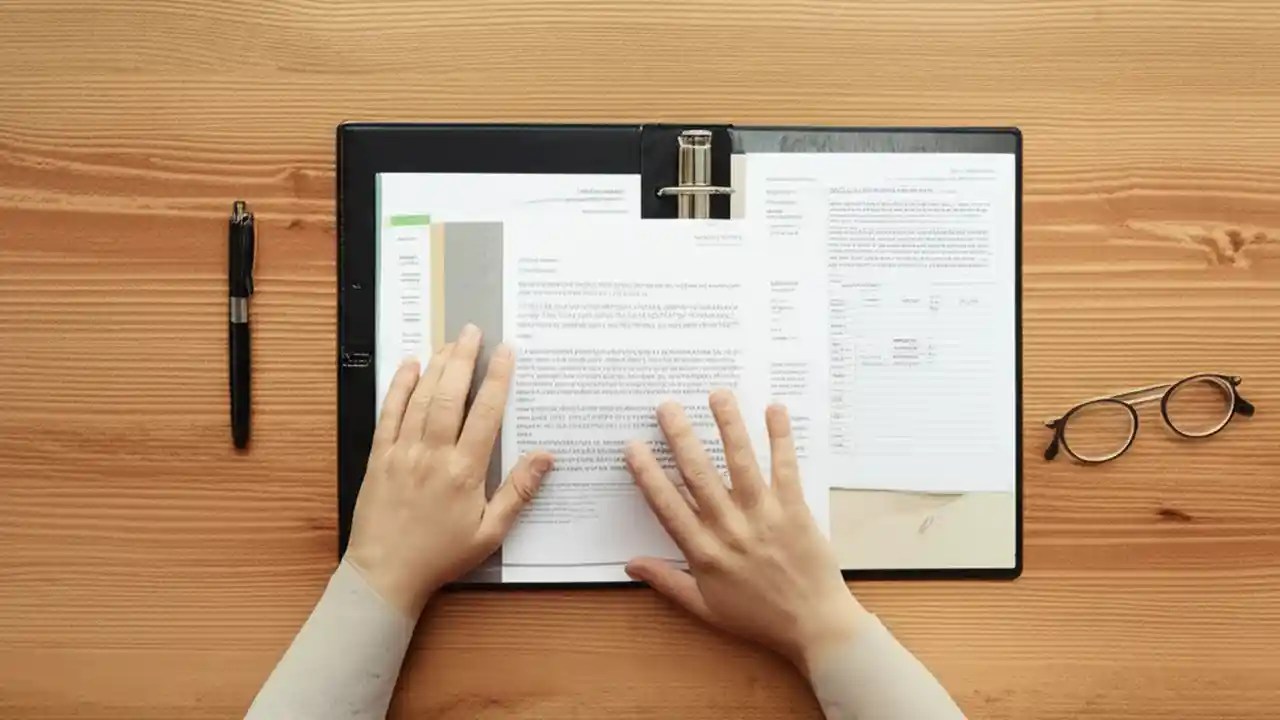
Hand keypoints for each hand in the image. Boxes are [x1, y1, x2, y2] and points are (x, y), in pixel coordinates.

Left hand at [345, 325, 552, 617]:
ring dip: (436, 366)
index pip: (486, 413)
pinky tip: (409, 366)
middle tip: (473, 330)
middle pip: (451, 394)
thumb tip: (546, 457)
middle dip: (464, 358)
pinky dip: (399, 386)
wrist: (385, 574)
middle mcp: (433, 454)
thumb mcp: (490, 531)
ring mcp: (402, 452)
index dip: (498, 378)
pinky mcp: (378, 457)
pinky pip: (389, 413)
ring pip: (422, 398)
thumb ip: (518, 491)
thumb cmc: (441, 556)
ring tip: (450, 342)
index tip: (506, 351)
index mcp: (464, 471)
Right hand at [624, 390, 866, 674]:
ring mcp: (764, 517)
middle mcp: (730, 529)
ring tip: (717, 394)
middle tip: (666, 406)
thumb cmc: (758, 618)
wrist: (813, 626)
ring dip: (728, 426)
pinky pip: (786, 469)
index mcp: (704, 553)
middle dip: (681, 437)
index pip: (668, 506)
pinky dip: (780, 438)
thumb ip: (666, 581)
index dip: (648, 475)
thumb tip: (629, 563)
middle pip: (699, 475)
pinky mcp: (795, 511)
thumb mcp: (704, 608)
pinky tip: (773, 410)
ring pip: (741, 463)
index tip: (633, 446)